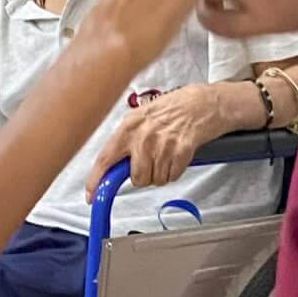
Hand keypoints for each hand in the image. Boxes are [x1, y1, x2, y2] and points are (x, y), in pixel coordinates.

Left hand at [85, 82, 222, 197]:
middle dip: (144, 176)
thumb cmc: (176, 106)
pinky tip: (178, 155)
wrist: (206, 102)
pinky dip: (175, 170)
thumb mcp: (142, 116)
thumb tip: (113, 164)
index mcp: (129, 126)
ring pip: (155, 179)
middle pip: (136, 178)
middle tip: (152, 162)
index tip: (91, 194)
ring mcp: (163, 144)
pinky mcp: (181, 151)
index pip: (105, 158)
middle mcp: (143, 136)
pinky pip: (172, 176)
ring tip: (167, 154)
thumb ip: (126, 139)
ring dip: (162, 173)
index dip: (96, 180)